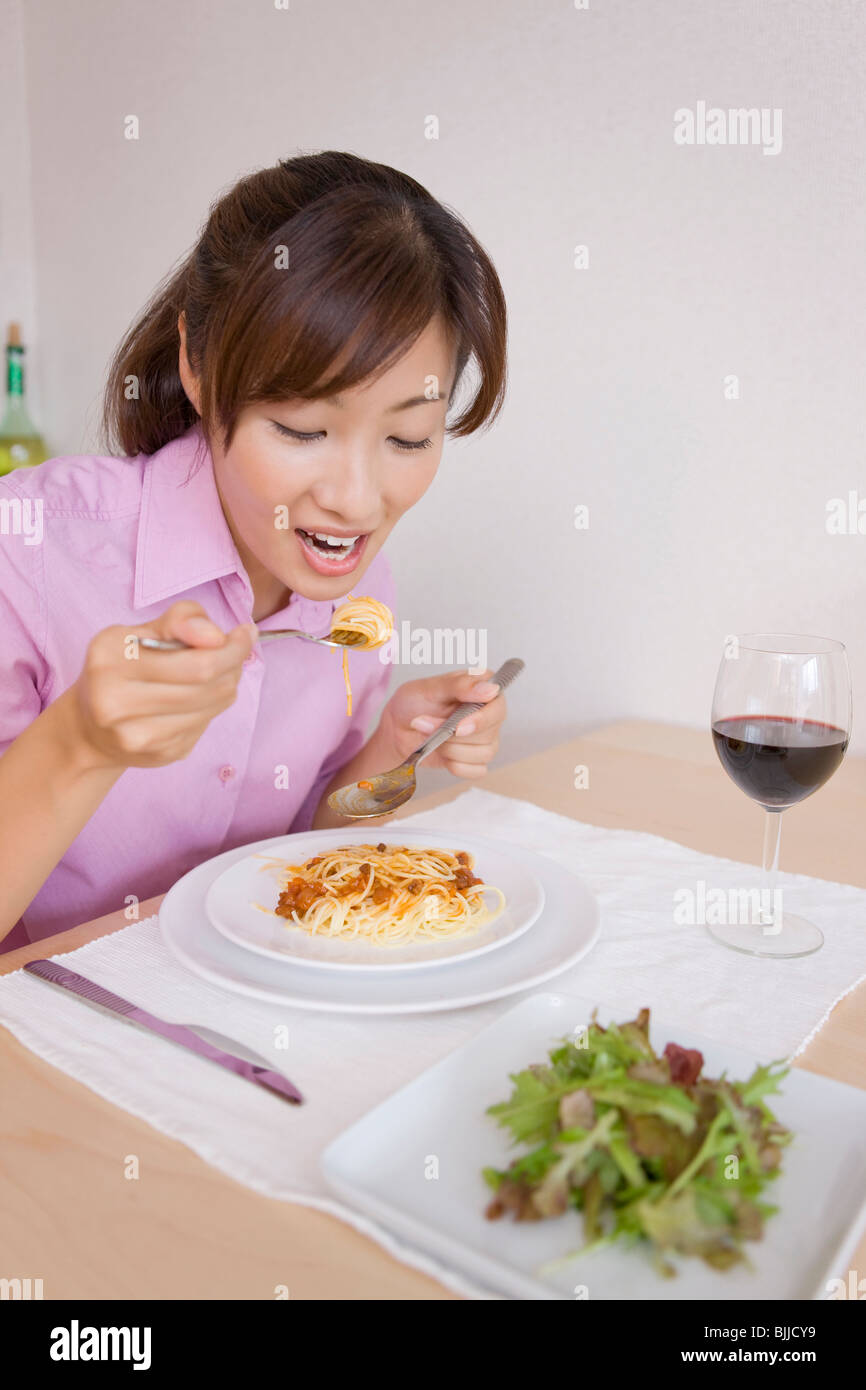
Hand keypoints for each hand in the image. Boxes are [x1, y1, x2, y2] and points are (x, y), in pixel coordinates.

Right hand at [72, 601, 254, 768]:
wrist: (91, 728)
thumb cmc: (120, 668)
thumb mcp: (137, 631)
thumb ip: (179, 620)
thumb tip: (216, 635)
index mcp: (110, 662)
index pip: (196, 662)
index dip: (232, 648)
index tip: (245, 633)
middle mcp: (117, 704)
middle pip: (208, 685)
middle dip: (233, 663)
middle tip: (237, 650)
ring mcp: (139, 737)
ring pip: (212, 705)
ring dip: (226, 683)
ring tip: (218, 671)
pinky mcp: (159, 755)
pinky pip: (205, 724)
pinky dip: (211, 706)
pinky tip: (197, 697)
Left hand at [378, 668, 505, 778]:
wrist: (397, 729)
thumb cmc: (413, 703)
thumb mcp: (430, 688)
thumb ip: (460, 685)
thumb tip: (490, 689)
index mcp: (483, 688)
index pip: (498, 707)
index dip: (481, 720)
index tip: (459, 728)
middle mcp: (489, 713)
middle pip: (489, 734)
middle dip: (452, 735)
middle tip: (426, 724)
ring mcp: (486, 738)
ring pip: (483, 754)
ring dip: (450, 750)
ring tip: (431, 737)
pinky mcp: (477, 759)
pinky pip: (476, 771)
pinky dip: (455, 765)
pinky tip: (441, 752)